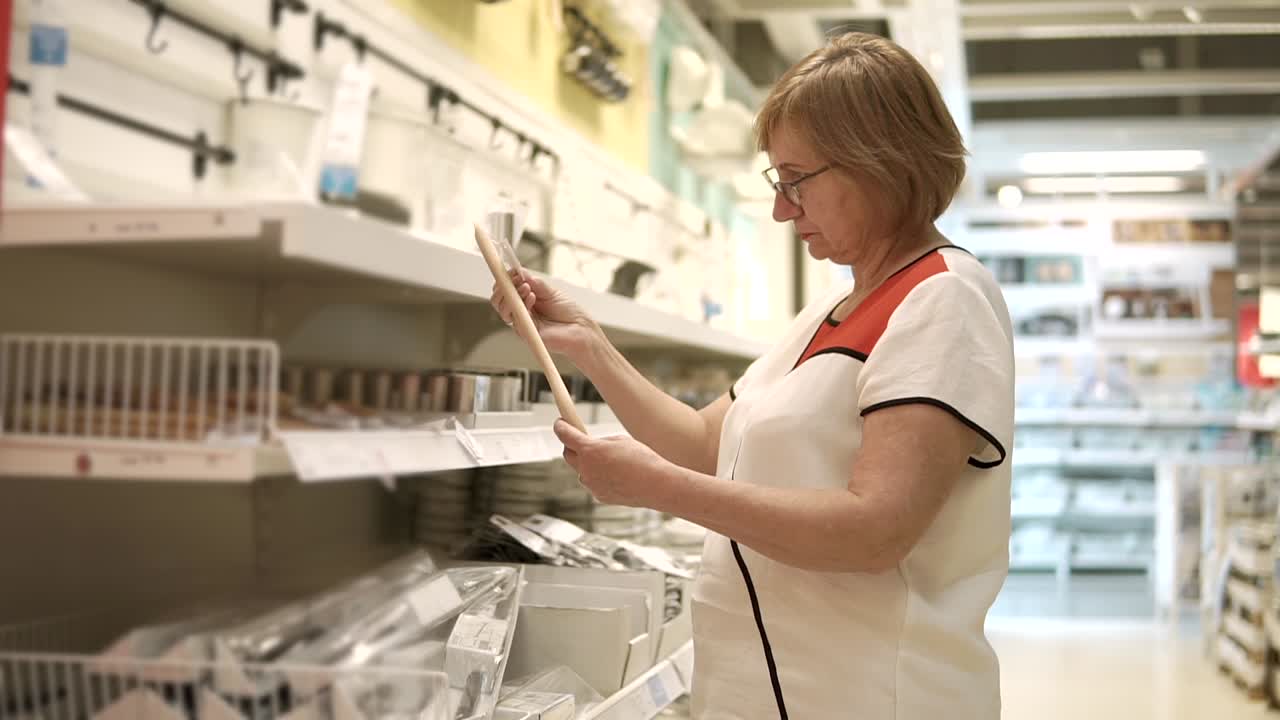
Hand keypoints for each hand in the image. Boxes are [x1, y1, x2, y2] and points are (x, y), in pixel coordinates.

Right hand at [490, 269, 599, 358]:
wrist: (580, 328)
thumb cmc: (568, 312)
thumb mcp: (550, 291)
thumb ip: (534, 282)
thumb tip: (519, 271)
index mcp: (524, 302)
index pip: (505, 291)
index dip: (504, 281)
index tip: (510, 271)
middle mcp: (520, 313)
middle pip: (499, 301)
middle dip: (503, 287)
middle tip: (515, 279)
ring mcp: (522, 323)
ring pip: (503, 309)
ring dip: (511, 295)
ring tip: (527, 288)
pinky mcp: (526, 333)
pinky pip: (515, 318)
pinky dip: (522, 304)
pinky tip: (532, 296)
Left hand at [554, 419, 673, 508]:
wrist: (656, 485)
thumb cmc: (642, 459)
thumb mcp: (620, 441)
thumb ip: (601, 442)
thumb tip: (593, 447)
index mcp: (590, 451)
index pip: (565, 436)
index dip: (560, 426)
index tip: (560, 422)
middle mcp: (585, 469)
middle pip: (568, 455)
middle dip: (572, 446)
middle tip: (580, 440)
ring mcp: (591, 485)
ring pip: (582, 471)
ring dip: (588, 464)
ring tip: (609, 461)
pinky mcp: (599, 496)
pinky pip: (594, 483)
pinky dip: (599, 477)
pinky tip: (617, 475)